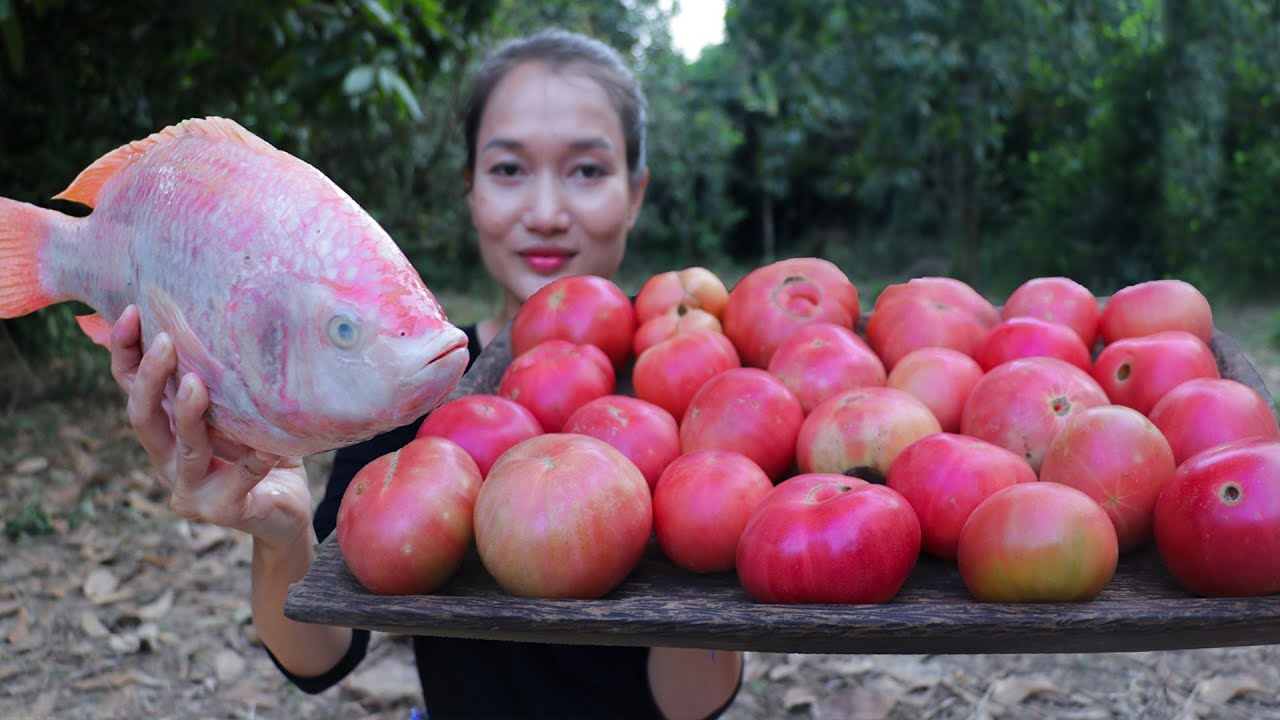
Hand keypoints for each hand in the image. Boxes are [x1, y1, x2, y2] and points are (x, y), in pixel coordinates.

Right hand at [109, 305, 313, 548]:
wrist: (285, 515)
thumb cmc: (260, 454)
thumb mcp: (238, 414)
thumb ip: (224, 385)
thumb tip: (228, 320)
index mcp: (165, 432)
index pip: (132, 389)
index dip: (125, 353)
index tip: (132, 311)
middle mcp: (168, 460)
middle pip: (143, 417)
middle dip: (150, 378)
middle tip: (165, 342)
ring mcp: (191, 489)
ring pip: (185, 448)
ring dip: (187, 414)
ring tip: (196, 384)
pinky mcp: (223, 509)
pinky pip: (240, 479)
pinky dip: (255, 461)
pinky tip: (270, 448)